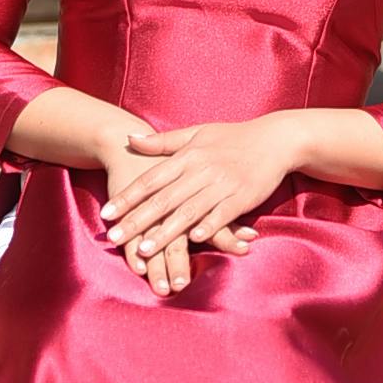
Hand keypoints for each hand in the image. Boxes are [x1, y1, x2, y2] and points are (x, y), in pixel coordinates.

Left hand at [102, 117, 294, 293]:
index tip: (106, 214)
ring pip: (188, 210)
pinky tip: (195, 240)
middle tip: (114, 238)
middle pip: (163, 199)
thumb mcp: (196, 133)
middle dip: (137, 220)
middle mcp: (201, 170)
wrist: (276, 139)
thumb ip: (162, 141)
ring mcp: (223, 184)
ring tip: (145, 250)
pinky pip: (223, 213)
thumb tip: (130, 138)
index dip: (127, 197)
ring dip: (166, 232)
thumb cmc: (232, 137)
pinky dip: (209, 226)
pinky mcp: (243, 196)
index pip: (151, 179)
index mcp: (187, 155)